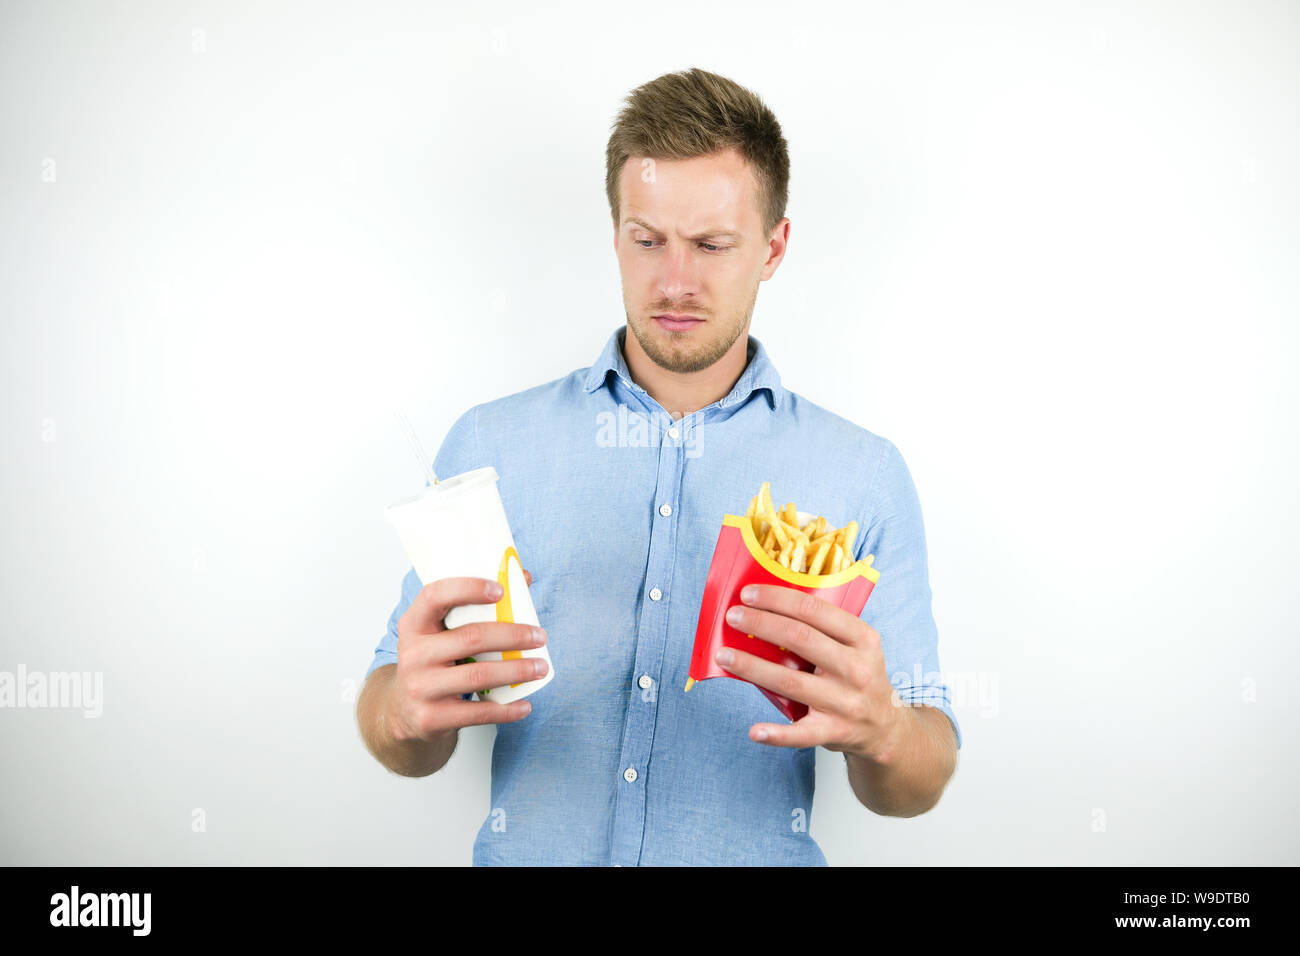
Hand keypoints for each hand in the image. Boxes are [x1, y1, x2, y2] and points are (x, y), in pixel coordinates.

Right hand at [390, 570, 545, 741]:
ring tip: (541, 667)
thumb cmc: (432, 662)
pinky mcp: (431, 717)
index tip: (501, 590)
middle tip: (540, 636)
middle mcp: (413, 654)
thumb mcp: (441, 632)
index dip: (469, 588)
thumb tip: (523, 577)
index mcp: (414, 625)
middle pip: (471, 637)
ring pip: (478, 675)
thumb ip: (476, 605)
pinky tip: (526, 704)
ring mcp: (420, 687)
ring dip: (516, 670)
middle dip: (512, 635)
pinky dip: (507, 709)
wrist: (403, 713)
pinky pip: (477, 713)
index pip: (435, 596)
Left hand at [716, 583, 907, 761]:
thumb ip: (824, 628)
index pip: (815, 610)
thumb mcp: (856, 646)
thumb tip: (768, 607)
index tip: (748, 593)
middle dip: (760, 624)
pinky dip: (777, 735)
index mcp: (863, 639)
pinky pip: (802, 734)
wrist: (885, 727)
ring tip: (724, 655)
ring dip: (752, 667)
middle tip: (733, 616)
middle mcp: (857, 668)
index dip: (778, 599)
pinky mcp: (834, 731)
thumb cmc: (858, 677)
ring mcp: (846, 702)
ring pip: (790, 681)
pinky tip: (755, 730)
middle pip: (800, 638)